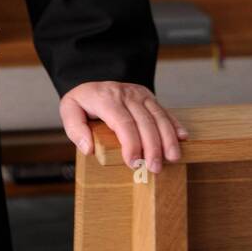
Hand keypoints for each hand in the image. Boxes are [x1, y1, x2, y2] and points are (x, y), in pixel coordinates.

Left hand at [59, 81, 188, 172]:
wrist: (93, 82)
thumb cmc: (83, 102)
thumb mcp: (69, 110)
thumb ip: (75, 128)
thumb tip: (88, 148)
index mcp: (105, 98)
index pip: (122, 121)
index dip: (131, 143)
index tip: (134, 163)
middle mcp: (125, 93)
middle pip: (143, 121)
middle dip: (152, 146)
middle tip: (154, 168)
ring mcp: (139, 94)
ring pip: (158, 116)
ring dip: (167, 138)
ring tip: (172, 158)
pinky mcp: (149, 97)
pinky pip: (164, 110)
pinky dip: (174, 124)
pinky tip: (182, 138)